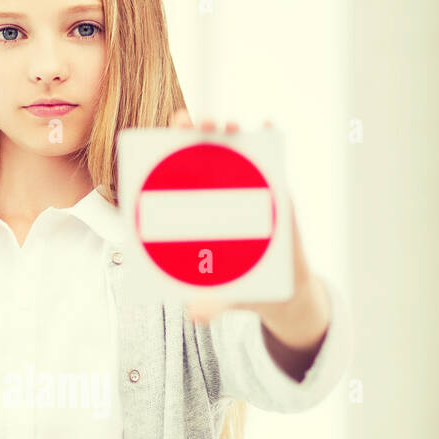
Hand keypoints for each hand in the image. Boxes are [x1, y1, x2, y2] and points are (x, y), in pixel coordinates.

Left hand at [169, 110, 329, 360]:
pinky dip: (268, 138)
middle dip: (196, 132)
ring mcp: (246, 189)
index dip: (165, 152)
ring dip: (230, 132)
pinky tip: (266, 125)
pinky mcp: (274, 191)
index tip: (160, 137)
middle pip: (202, 154)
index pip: (175, 175)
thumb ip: (209, 304)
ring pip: (235, 151)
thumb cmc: (238, 285)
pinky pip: (270, 160)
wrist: (278, 291)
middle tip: (194, 123)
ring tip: (227, 126)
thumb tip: (196, 315)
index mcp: (194, 212)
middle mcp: (217, 194)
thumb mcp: (221, 296)